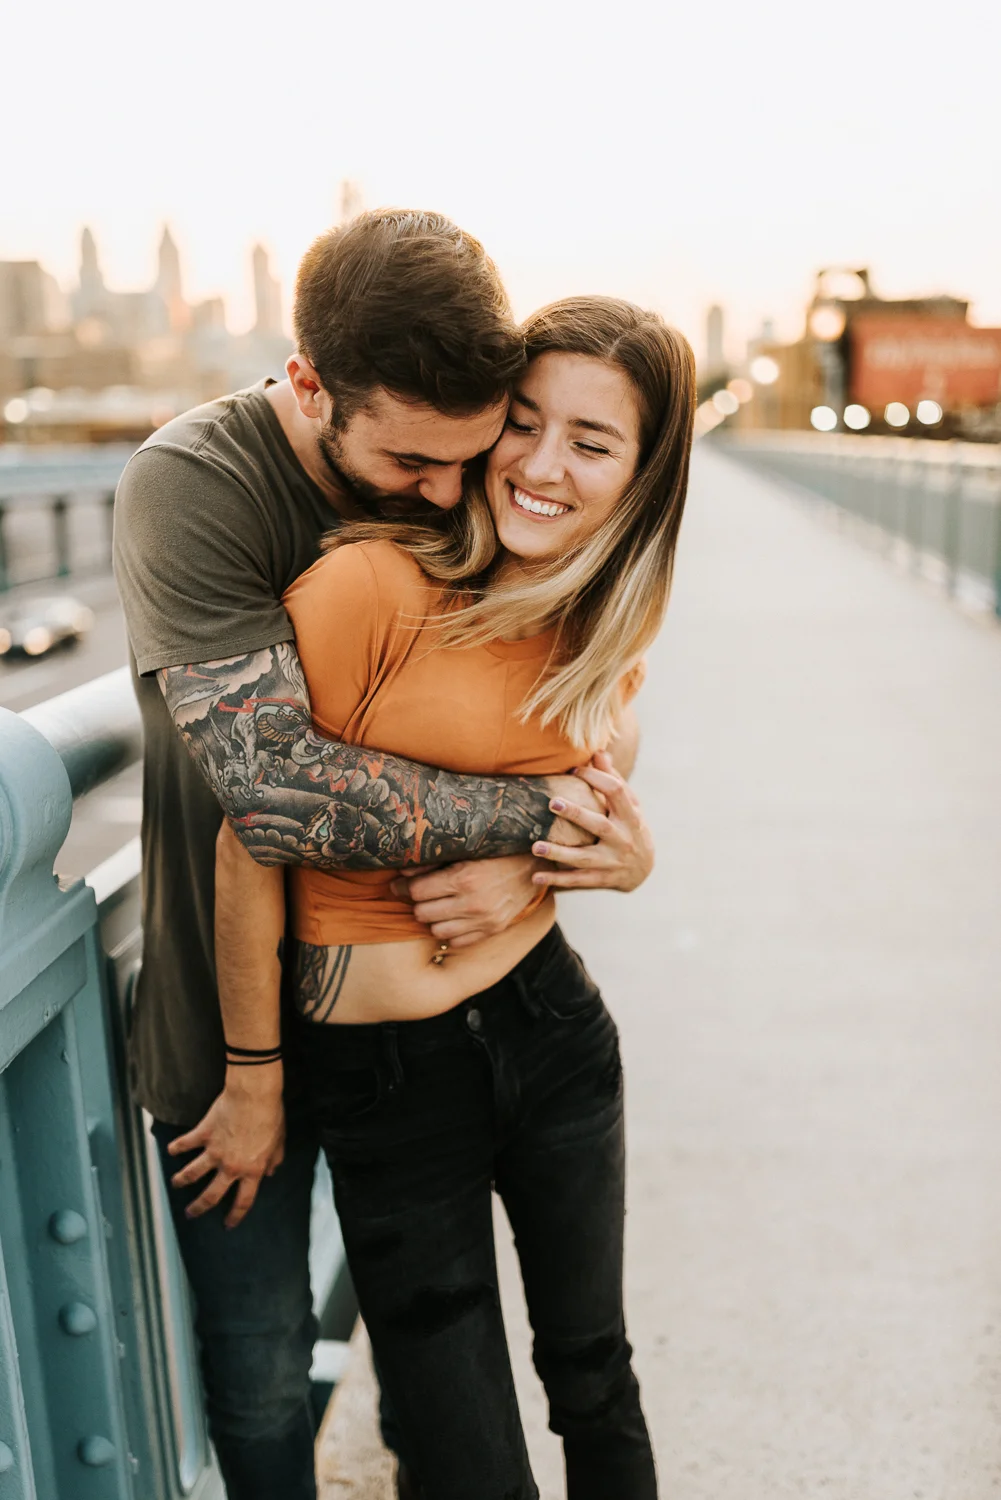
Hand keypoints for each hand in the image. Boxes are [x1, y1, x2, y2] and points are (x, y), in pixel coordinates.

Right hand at [167, 1070, 285, 1228]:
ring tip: (175, 1183)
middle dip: (200, 1207)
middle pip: (212, 1195)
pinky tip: (170, 1150)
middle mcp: (231, 1166)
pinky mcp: (203, 1134)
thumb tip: (271, 1172)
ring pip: (192, 1174)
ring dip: (182, 1180)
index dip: (235, 1215)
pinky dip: (176, 1147)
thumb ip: (274, 1160)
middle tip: (191, 1214)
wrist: (255, 1094)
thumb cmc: (271, 1115)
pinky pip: (185, 1144)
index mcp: (252, 1170)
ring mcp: (215, 1151)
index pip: (244, 1201)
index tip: (228, 1224)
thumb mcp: (279, 1142)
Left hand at [390, 854, 541, 949]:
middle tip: (420, 893)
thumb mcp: (466, 850)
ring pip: (436, 930)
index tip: (400, 884)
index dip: (404, 887)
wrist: (534, 866)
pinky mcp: (492, 930)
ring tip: (437, 904)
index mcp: (464, 878)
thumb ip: (433, 861)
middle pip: (422, 913)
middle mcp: (473, 903)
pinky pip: (456, 941)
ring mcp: (484, 920)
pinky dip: (451, 931)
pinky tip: (453, 916)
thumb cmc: (496, 852)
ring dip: (433, 918)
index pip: (417, 892)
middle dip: (417, 902)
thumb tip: (402, 872)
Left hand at [531, 751, 653, 891]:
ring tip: (535, 846)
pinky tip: (536, 877)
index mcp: (630, 816)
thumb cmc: (631, 828)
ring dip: (559, 853)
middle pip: (599, 825)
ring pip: (584, 858)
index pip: (616, 792)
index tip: (574, 770)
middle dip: (576, 814)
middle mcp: (623, 839)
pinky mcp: (602, 879)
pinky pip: (577, 880)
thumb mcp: (630, 805)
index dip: (596, 778)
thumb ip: (613, 780)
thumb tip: (598, 752)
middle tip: (552, 803)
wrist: (645, 870)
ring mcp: (612, 862)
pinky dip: (557, 880)